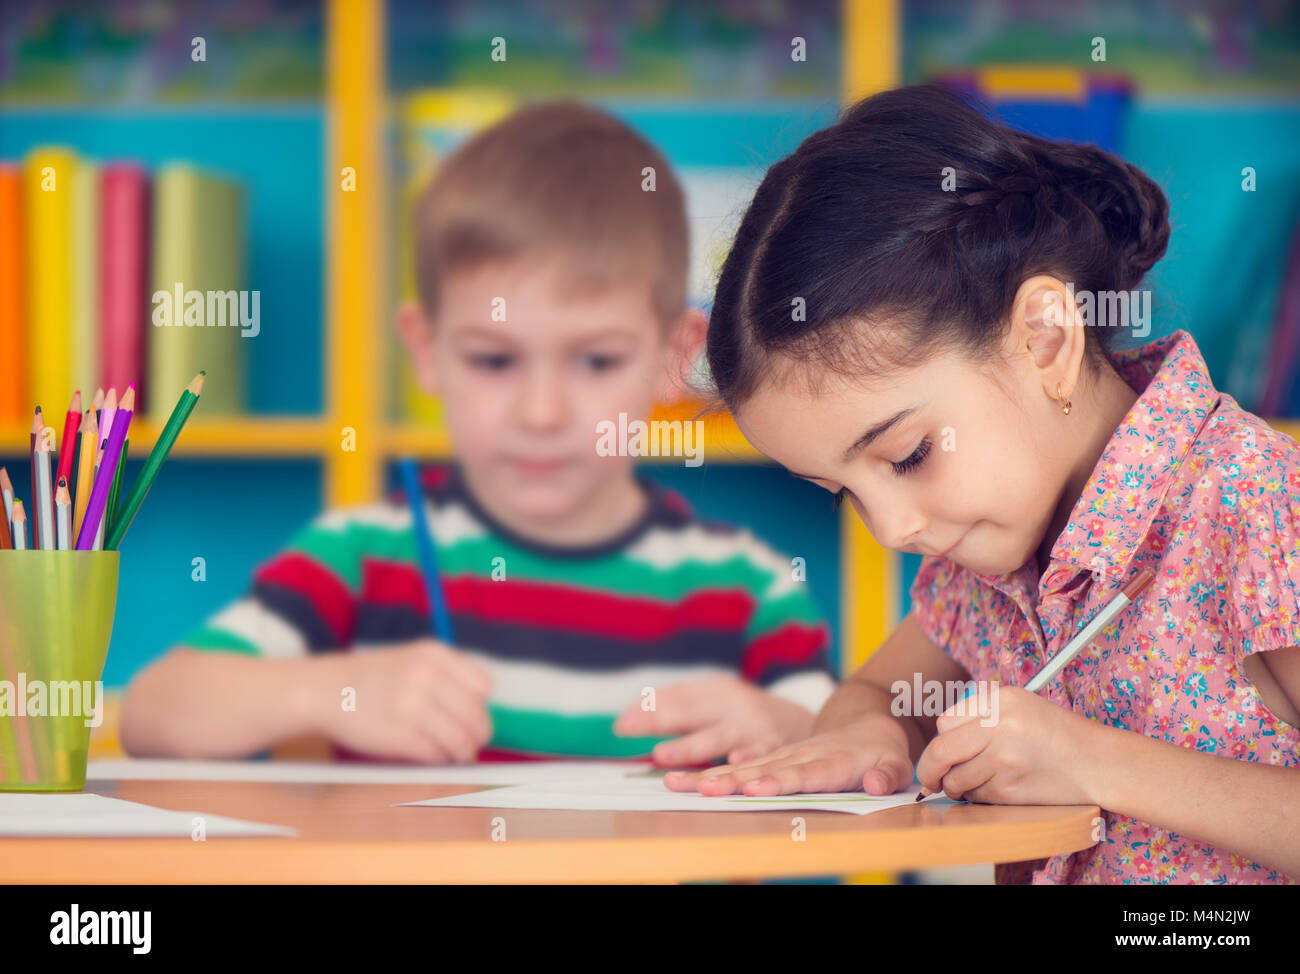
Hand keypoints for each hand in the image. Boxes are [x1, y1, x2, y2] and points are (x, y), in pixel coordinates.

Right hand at [313, 639, 492, 763]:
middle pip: (477, 716)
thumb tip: (481, 718)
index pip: (484, 686)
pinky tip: (430, 756)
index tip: (470, 714)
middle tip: (469, 744)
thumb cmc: (374, 679)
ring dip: (462, 752)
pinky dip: (439, 760)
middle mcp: (427, 676)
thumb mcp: (414, 660)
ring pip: (461, 740)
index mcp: (434, 654)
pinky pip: (436, 755)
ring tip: (455, 755)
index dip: (480, 704)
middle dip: (477, 735)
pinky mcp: (399, 735)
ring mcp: (412, 706)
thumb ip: (448, 679)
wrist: (326, 689)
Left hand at [612, 674, 814, 766]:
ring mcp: (753, 724)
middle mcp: (733, 702)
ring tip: (663, 754)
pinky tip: (734, 761)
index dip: (647, 710)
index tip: (619, 725)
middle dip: (660, 721)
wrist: (798, 721)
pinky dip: (747, 757)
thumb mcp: (713, 704)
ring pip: (717, 736)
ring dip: (690, 746)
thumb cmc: (741, 715)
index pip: (675, 697)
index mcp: (715, 688)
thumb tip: (625, 721)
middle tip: (630, 729)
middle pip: (690, 711)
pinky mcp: (774, 746)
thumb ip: (674, 710)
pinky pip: (757, 754)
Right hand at [660, 711, 913, 796]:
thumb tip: (875, 783)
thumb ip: (888, 773)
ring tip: (674, 782)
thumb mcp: (896, 760)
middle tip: (702, 787)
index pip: (803, 773)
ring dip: (708, 774)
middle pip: (760, 769)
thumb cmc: (881, 747)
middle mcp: (799, 755)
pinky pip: (735, 765)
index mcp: (830, 759)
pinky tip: (681, 779)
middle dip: (730, 779)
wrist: (866, 719)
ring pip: (739, 765)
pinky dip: (708, 771)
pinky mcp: (770, 758)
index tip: (756, 788)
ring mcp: (782, 755)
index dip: (780, 780)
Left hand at [914, 685, 1101, 804]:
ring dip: (955, 786)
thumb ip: (980, 713)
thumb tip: (940, 734)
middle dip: (929, 770)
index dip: (940, 740)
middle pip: (940, 752)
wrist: (1097, 762)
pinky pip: (976, 796)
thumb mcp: (1020, 704)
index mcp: (999, 701)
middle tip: (930, 779)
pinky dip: (977, 796)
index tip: (942, 751)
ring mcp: (1004, 760)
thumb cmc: (1057, 733)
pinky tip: (995, 787)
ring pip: (955, 780)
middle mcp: (999, 727)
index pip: (945, 722)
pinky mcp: (1010, 790)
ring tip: (971, 782)